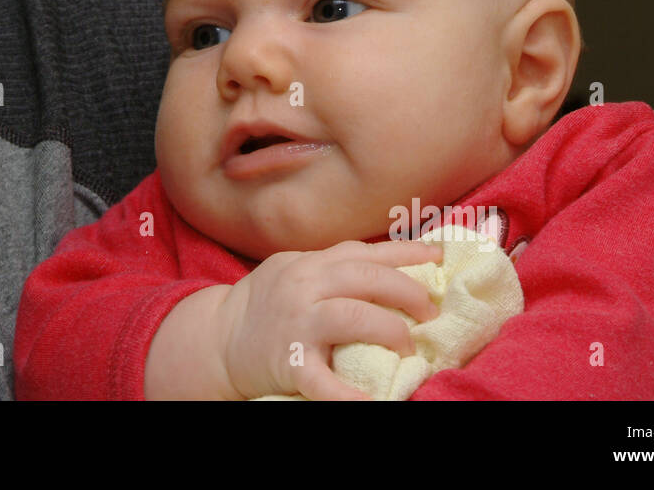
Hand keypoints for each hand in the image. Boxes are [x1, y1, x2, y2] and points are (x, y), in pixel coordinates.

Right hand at [214, 239, 442, 399]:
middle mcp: (303, 286)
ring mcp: (296, 324)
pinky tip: (373, 402)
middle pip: (367, 278)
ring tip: (409, 346)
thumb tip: (391, 266)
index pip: (364, 251)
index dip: (405, 253)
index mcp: (308, 263)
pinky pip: (324, 380)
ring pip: (354, 316)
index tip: (438, 258)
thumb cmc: (264, 305)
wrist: (216, 340)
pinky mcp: (289, 363)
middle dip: (408, 292)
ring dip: (391, 329)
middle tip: (430, 312)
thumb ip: (331, 267)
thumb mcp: (293, 271)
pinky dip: (351, 395)